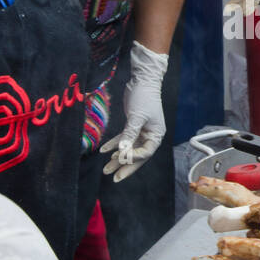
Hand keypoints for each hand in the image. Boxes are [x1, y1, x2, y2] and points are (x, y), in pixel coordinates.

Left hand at [101, 42, 167, 182]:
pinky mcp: (132, 126)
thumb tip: (122, 152)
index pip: (145, 152)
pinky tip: (103, 151)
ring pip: (128, 149)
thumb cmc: (144, 98)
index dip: (132, 157)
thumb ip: (129, 134)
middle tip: (115, 178)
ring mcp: (141, 131)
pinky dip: (113, 144)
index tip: (120, 156)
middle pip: (137, 156)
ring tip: (105, 169)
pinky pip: (123, 139)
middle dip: (125, 167)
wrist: (142, 81)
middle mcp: (150, 136)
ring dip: (117, 158)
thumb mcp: (137, 117)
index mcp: (156, 135)